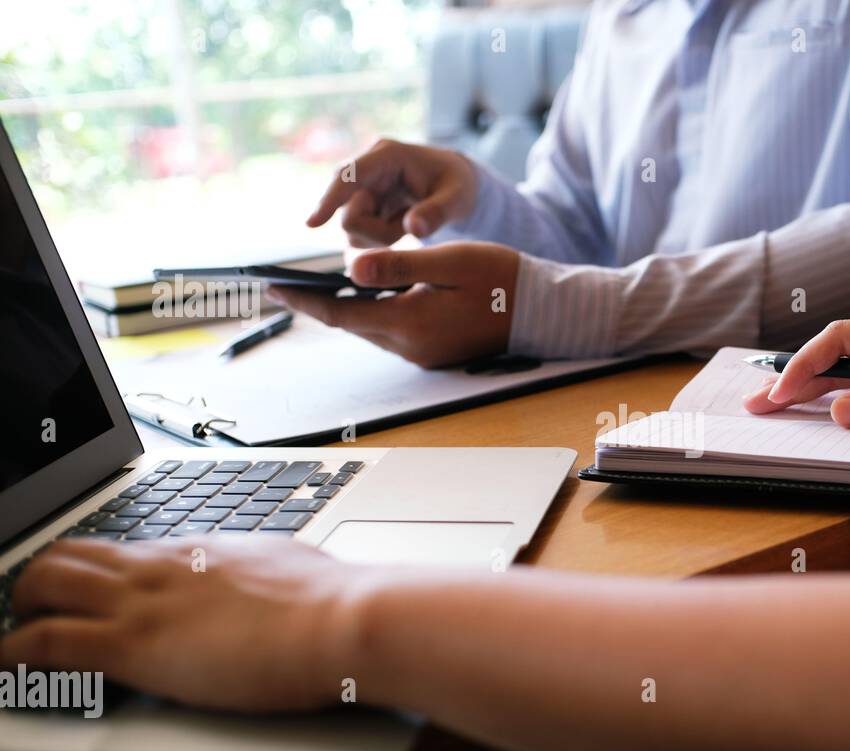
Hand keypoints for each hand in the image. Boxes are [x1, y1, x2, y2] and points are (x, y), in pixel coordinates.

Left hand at [1, 537, 371, 712]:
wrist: (343, 620)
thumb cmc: (335, 602)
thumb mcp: (294, 572)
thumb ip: (269, 574)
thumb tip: (280, 576)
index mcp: (202, 550)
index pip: (129, 551)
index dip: (102, 573)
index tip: (97, 592)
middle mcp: (163, 566)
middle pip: (73, 552)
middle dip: (43, 579)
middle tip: (38, 609)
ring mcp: (144, 602)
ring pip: (45, 581)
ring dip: (23, 605)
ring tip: (18, 630)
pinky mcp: (133, 646)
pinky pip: (46, 642)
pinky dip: (13, 654)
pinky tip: (5, 665)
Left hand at [266, 241, 518, 367]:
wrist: (543, 312)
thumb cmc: (502, 279)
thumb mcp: (448, 261)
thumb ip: (398, 265)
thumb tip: (349, 269)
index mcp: (412, 323)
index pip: (341, 314)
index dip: (303, 301)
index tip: (272, 288)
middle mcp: (412, 346)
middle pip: (351, 324)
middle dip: (318, 305)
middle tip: (282, 285)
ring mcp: (423, 354)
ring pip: (370, 328)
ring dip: (345, 309)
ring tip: (315, 287)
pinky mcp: (433, 352)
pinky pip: (391, 331)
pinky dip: (372, 313)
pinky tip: (365, 294)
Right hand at [308, 138, 478, 245]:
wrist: (455, 186)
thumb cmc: (458, 186)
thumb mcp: (457, 199)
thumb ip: (438, 212)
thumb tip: (413, 227)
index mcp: (388, 156)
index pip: (348, 176)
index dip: (329, 199)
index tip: (311, 224)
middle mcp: (367, 169)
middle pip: (348, 212)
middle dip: (377, 232)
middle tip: (410, 228)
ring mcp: (362, 188)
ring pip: (352, 228)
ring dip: (380, 237)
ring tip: (410, 223)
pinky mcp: (361, 205)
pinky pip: (358, 234)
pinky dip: (380, 239)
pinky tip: (400, 226)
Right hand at [742, 316, 849, 432]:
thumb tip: (837, 411)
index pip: (844, 339)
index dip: (805, 365)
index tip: (778, 395)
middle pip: (840, 350)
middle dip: (796, 376)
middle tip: (756, 405)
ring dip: (814, 384)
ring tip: (775, 404)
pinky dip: (841, 388)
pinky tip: (823, 402)